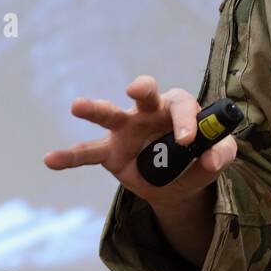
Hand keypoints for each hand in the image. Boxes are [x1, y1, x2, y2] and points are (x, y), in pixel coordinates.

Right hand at [43, 74, 238, 209]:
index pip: (182, 104)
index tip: (188, 140)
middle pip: (145, 93)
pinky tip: (50, 160)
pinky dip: (69, 157)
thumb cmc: (200, 157)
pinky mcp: (109, 152)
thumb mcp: (217, 157)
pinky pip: (87, 153)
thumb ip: (220, 154)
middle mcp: (149, 112)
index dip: (185, 119)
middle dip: (141, 87)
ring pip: (109, 115)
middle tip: (136, 89)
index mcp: (178, 108)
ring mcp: (126, 130)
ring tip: (77, 105)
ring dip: (94, 109)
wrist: (178, 183)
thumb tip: (211, 157)